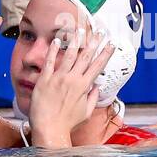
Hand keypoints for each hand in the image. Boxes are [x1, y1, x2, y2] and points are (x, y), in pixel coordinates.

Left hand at [29, 30, 113, 147]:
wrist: (49, 128)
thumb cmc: (67, 123)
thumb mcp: (85, 112)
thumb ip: (92, 98)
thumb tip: (98, 87)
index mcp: (83, 87)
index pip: (97, 66)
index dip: (105, 53)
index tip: (112, 43)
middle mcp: (72, 79)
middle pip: (86, 56)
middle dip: (94, 42)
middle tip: (100, 31)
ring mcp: (58, 78)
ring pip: (69, 55)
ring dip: (75, 41)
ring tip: (80, 29)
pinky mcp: (44, 79)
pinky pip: (49, 61)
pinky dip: (53, 50)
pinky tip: (56, 40)